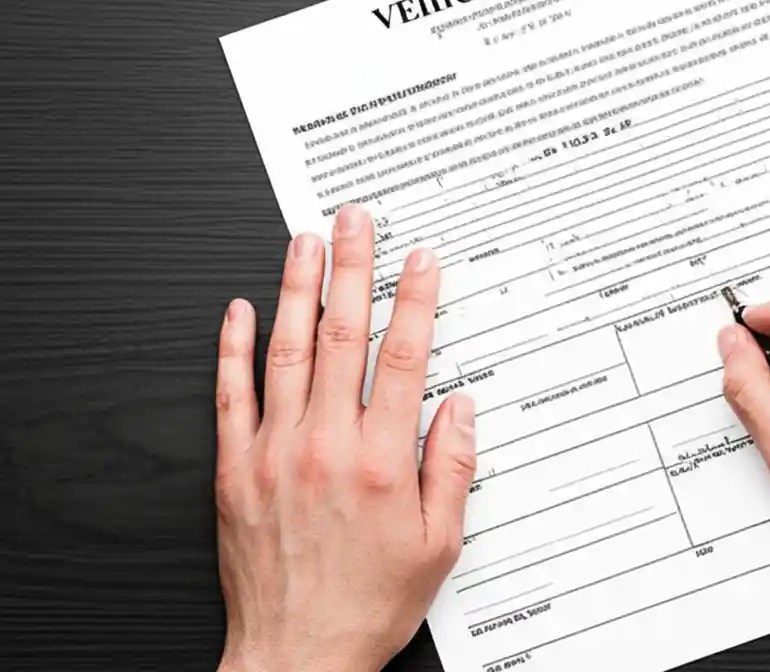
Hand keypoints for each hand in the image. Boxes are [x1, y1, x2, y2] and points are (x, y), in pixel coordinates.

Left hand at [214, 206, 475, 671]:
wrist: (297, 653)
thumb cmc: (368, 602)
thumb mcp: (439, 545)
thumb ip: (451, 468)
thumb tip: (458, 407)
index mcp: (383, 462)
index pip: (403, 358)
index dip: (414, 300)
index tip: (419, 260)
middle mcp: (327, 446)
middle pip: (340, 337)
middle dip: (351, 270)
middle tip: (354, 221)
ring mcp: (275, 453)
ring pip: (285, 352)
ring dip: (296, 289)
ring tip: (304, 243)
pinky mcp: (235, 470)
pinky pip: (230, 395)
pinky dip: (232, 348)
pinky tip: (239, 310)